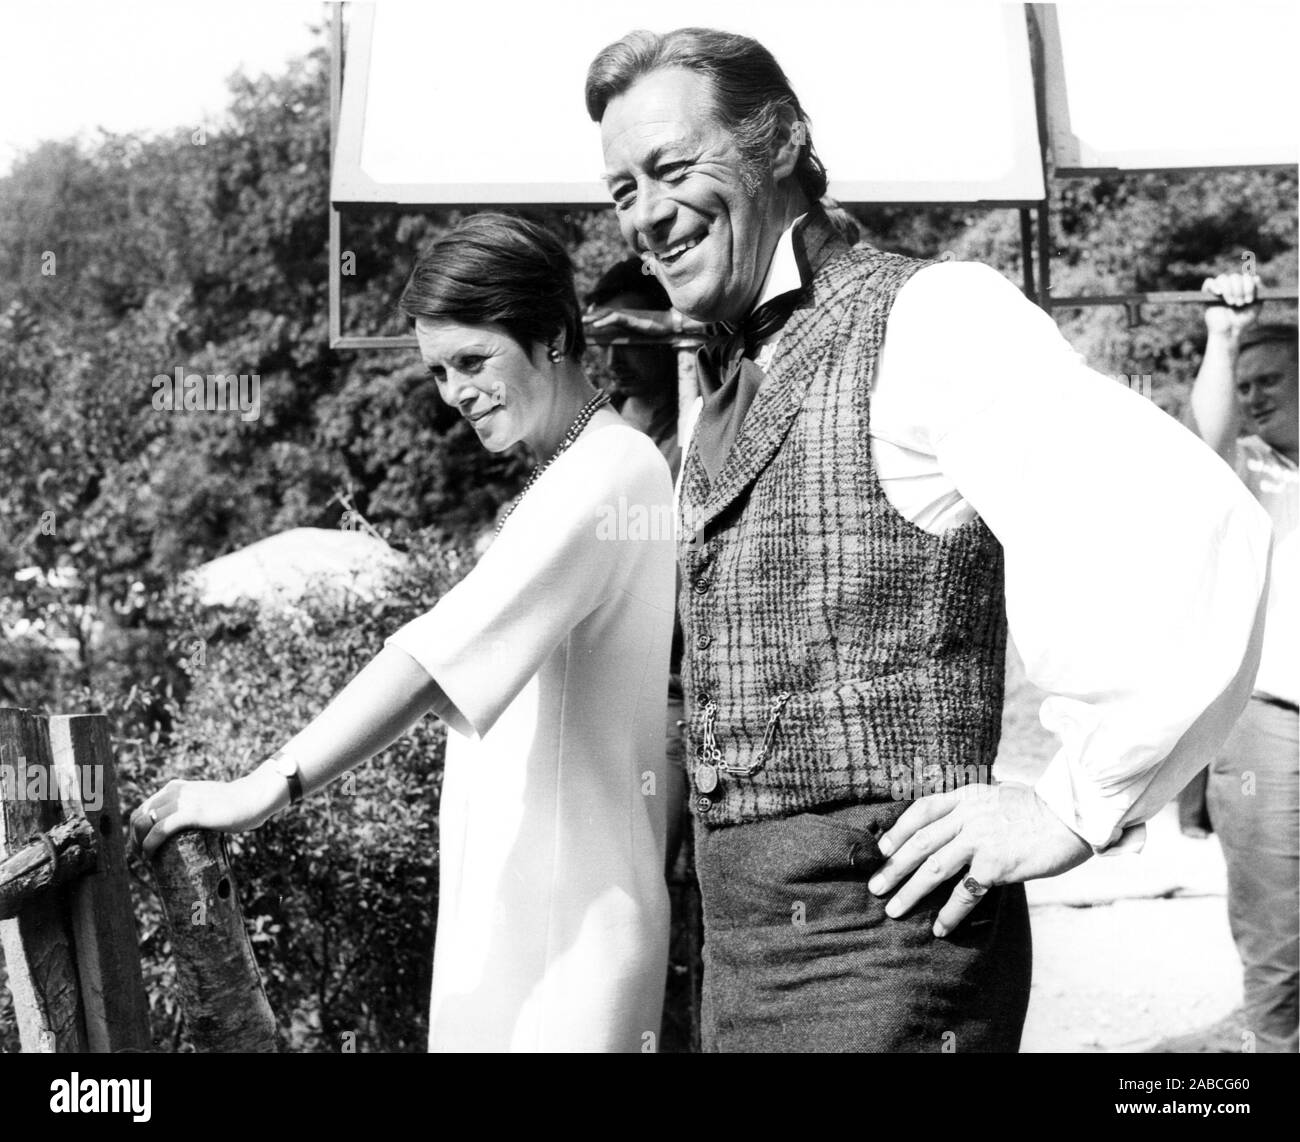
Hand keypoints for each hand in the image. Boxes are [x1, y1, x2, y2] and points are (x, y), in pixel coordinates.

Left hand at [129, 774, 279, 859]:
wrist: (253, 799)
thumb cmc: (233, 805)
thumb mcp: (204, 801)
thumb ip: (193, 807)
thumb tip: (187, 827)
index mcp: (174, 788)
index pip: (142, 809)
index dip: (135, 831)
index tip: (142, 849)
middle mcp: (173, 792)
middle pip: (137, 817)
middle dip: (133, 839)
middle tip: (142, 858)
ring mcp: (181, 802)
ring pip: (143, 823)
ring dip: (137, 844)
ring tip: (146, 860)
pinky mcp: (190, 813)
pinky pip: (159, 830)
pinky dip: (149, 845)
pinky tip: (150, 856)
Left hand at [582, 306, 676, 336]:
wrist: (669, 324)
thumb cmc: (656, 328)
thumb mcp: (639, 332)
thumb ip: (630, 333)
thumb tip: (622, 340)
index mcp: (625, 317)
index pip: (607, 314)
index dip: (596, 315)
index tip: (585, 319)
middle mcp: (625, 315)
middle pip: (605, 313)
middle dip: (592, 316)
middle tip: (580, 319)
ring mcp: (628, 316)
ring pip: (608, 314)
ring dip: (595, 318)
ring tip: (585, 322)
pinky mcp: (632, 320)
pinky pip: (616, 319)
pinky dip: (605, 321)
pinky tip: (597, 325)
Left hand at [866, 782, 1092, 936]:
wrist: (1074, 817)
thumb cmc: (1039, 812)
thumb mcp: (998, 797)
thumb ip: (973, 809)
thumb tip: (953, 824)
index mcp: (966, 797)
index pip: (921, 811)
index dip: (897, 831)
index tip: (880, 850)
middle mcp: (967, 815)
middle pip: (919, 842)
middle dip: (893, 867)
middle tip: (874, 887)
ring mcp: (980, 839)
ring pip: (933, 868)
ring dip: (910, 892)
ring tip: (893, 910)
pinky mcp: (996, 864)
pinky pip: (964, 893)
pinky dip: (949, 912)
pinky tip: (939, 928)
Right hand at [1202, 272, 1261, 336]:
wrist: (1229, 332)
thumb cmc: (1243, 320)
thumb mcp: (1257, 305)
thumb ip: (1259, 291)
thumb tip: (1256, 277)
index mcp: (1243, 286)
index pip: (1247, 276)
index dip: (1249, 287)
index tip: (1249, 301)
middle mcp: (1232, 285)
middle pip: (1235, 276)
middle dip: (1238, 290)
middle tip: (1239, 304)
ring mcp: (1220, 289)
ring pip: (1223, 278)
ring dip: (1228, 290)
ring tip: (1231, 303)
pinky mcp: (1208, 295)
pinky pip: (1209, 282)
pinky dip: (1214, 286)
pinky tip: (1219, 293)